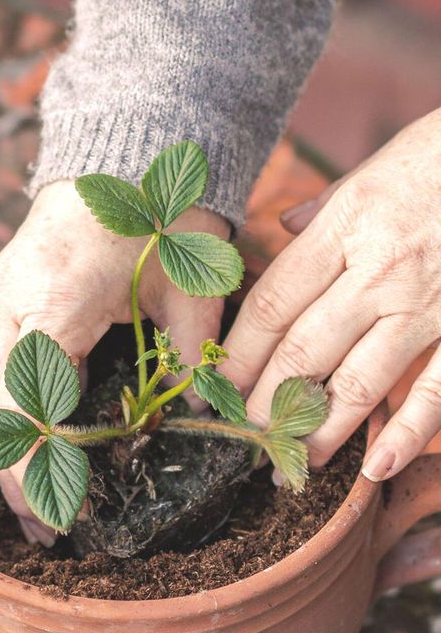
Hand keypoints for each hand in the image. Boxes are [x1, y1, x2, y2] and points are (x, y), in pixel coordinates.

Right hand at [0, 179, 231, 543]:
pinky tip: (34, 443)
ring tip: (35, 501)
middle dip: (14, 474)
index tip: (61, 515)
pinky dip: (11, 414)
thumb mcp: (192, 286)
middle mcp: (16, 301)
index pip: (29, 403)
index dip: (39, 467)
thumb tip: (204, 424)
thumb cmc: (167, 207)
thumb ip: (192, 356)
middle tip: (46, 529)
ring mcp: (5, 296)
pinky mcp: (10, 293)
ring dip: (6, 448)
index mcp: (57, 299)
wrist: (131, 140)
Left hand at [220, 110, 440, 481]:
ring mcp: (428, 304)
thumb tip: (281, 226)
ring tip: (294, 459)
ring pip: (356, 382)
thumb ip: (326, 208)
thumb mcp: (377, 166)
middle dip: (262, 401)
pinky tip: (379, 466)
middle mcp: (380, 271)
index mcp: (345, 228)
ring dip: (319, 429)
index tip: (213, 385)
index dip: (237, 353)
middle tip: (240, 435)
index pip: (271, 305)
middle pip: (301, 351)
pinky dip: (407, 433)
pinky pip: (436, 390)